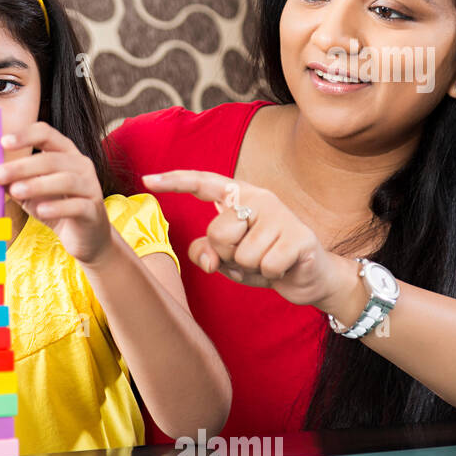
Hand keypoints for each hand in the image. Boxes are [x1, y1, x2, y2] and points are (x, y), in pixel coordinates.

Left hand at [0, 121, 111, 263]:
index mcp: (64, 153)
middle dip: (22, 166)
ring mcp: (90, 186)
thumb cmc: (55, 207)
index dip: (25, 135)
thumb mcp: (29, 193)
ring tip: (15, 191)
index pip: (46, 133)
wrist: (85, 236)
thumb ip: (12, 181)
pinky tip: (41, 211)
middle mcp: (80, 165)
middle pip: (52, 159)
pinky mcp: (93, 210)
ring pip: (66, 180)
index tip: (2, 142)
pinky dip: (58, 207)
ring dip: (37, 184)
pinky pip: (76, 206)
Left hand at [142, 170, 361, 314]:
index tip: (146, 180)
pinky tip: (283, 267)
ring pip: (241, 253)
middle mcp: (261, 198)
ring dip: (251, 268)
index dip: (175, 181)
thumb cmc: (263, 261)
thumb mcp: (227, 259)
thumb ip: (206, 253)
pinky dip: (270, 275)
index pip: (204, 183)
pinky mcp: (300, 237)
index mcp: (240, 197)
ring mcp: (282, 216)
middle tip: (249, 257)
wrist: (309, 276)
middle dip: (228, 255)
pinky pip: (265, 265)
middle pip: (217, 232)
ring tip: (267, 261)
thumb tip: (207, 260)